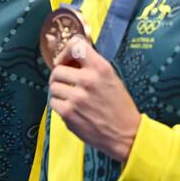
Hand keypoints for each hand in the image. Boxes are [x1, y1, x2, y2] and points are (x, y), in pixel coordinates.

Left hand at [48, 38, 141, 162]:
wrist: (126, 134)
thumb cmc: (120, 107)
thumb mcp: (111, 79)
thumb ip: (92, 68)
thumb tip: (69, 59)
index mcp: (101, 68)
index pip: (75, 46)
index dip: (65, 52)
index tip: (66, 60)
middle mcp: (88, 80)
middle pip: (57, 70)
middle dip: (60, 76)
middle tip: (67, 83)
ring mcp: (76, 97)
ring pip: (53, 87)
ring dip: (59, 91)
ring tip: (70, 97)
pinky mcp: (68, 113)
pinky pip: (53, 102)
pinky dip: (59, 105)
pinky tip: (71, 108)